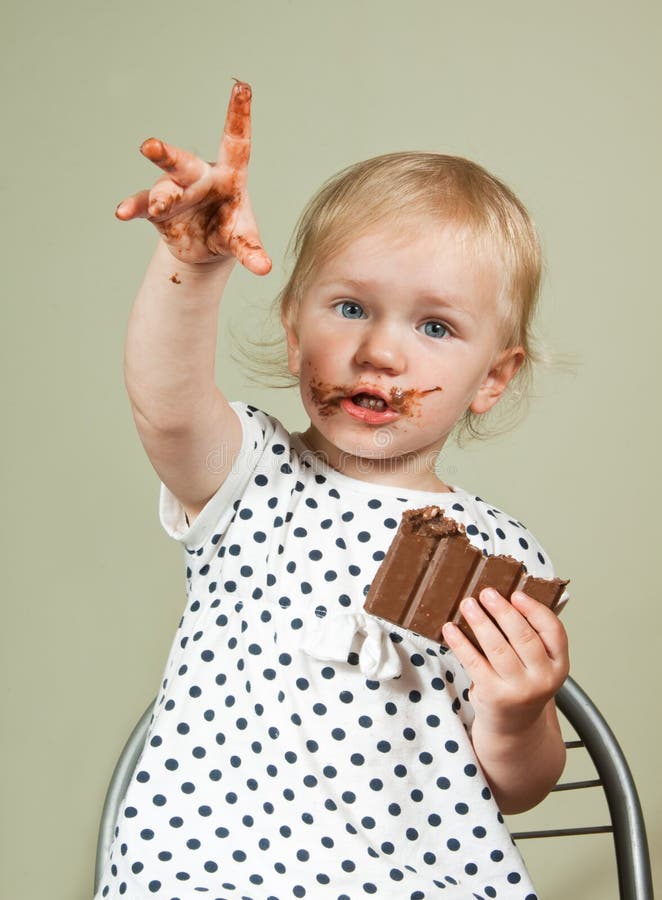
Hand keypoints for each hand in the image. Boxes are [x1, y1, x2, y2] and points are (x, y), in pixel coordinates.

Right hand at [116, 80, 271, 274]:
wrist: (206, 249)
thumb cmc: (230, 229)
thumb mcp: (243, 238)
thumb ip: (252, 250)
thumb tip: (263, 268)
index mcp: (228, 175)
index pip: (235, 142)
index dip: (238, 115)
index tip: (242, 86)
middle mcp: (198, 177)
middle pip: (183, 161)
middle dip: (166, 155)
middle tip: (149, 148)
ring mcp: (176, 192)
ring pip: (163, 186)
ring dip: (159, 195)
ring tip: (158, 205)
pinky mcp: (158, 211)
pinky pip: (142, 206)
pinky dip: (133, 208)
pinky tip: (121, 212)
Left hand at [441, 588, 568, 733]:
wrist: (514, 729)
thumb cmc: (523, 686)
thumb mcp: (538, 665)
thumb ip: (532, 637)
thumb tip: (504, 597)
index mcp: (559, 665)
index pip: (554, 631)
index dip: (534, 609)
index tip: (516, 594)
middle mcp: (543, 678)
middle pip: (523, 636)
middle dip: (503, 611)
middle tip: (486, 593)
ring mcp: (519, 690)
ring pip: (498, 648)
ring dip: (480, 622)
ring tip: (468, 604)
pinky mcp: (493, 695)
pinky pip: (474, 662)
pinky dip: (460, 643)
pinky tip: (450, 628)